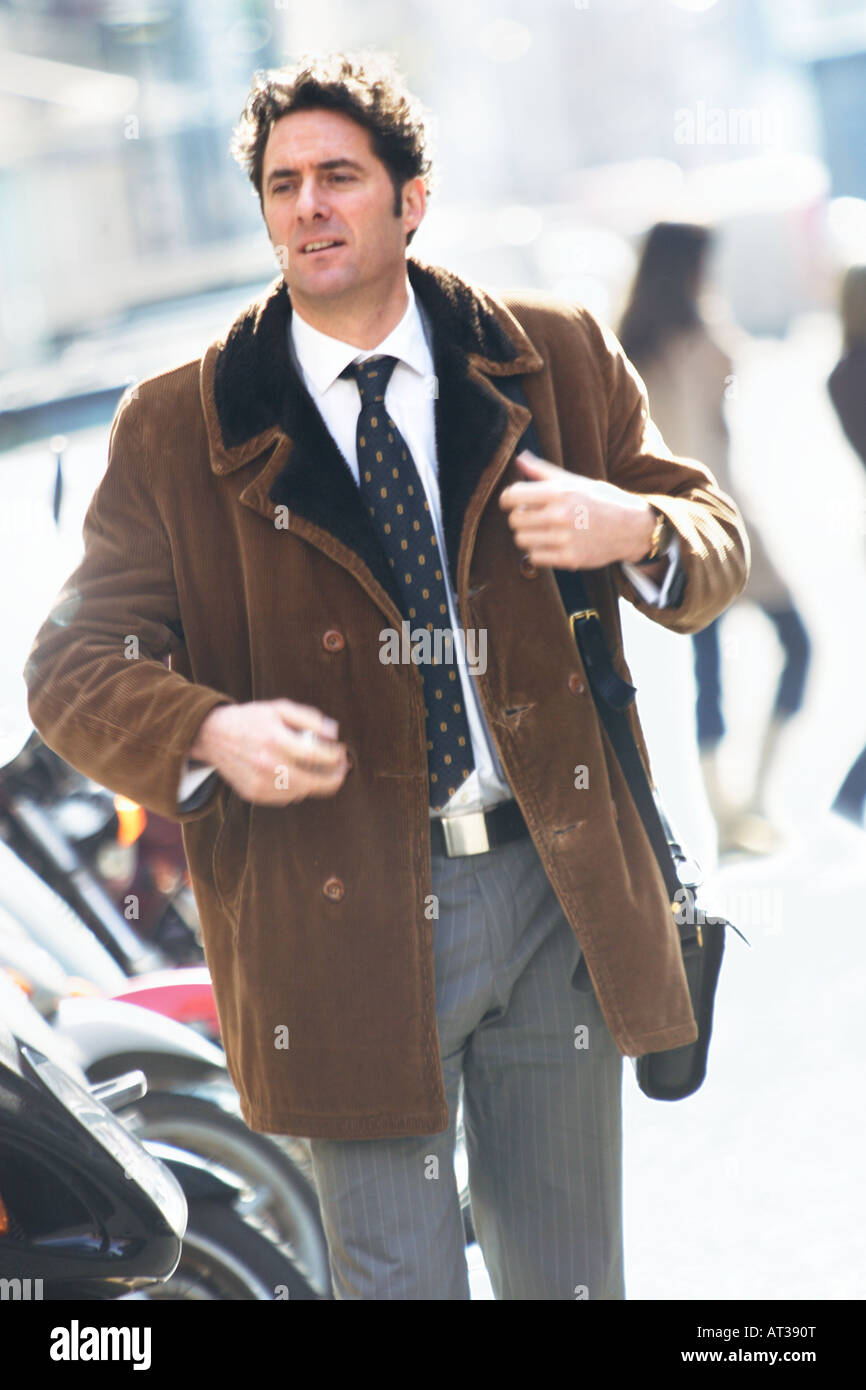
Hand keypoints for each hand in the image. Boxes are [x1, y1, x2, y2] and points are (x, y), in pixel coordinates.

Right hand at [188, 699, 349, 804]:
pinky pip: (285, 798)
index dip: (335, 757)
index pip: (316, 755)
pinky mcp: (253, 794)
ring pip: (300, 792)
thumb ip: (309, 718)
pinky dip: (296, 789)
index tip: (342, 753)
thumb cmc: (250, 719)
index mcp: (275, 740)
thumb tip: (334, 732)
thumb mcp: (279, 708)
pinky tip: (297, 776)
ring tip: (321, 773)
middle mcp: (267, 765)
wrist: (212, 735)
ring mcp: (259, 783)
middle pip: (312, 782)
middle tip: (342, 771)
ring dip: (315, 785)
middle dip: (333, 779)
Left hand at [499, 450, 656, 569]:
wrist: (632, 527)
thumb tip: (519, 458)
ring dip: (527, 535)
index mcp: (559, 492)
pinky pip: (534, 557)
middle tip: (533, 517)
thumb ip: (543, 472)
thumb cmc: (602, 501)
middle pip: (515, 520)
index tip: (511, 502)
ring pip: (521, 540)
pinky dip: (537, 551)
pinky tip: (550, 544)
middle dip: (520, 518)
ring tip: (542, 530)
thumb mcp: (575, 481)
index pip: (513, 496)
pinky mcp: (569, 558)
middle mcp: (560, 515)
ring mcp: (564, 539)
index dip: (507, 499)